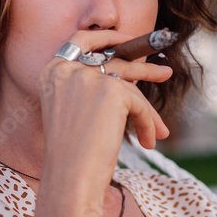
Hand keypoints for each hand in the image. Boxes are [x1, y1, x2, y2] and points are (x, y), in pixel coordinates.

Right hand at [38, 30, 172, 192]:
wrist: (70, 179)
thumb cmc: (72, 157)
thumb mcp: (76, 114)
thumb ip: (93, 91)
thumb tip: (132, 84)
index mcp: (51, 73)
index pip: (79, 40)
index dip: (105, 37)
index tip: (127, 39)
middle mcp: (67, 70)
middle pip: (112, 59)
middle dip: (142, 67)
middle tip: (164, 71)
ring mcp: (89, 77)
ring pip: (129, 82)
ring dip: (148, 104)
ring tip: (164, 124)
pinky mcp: (112, 90)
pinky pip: (138, 103)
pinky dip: (147, 122)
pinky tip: (147, 142)